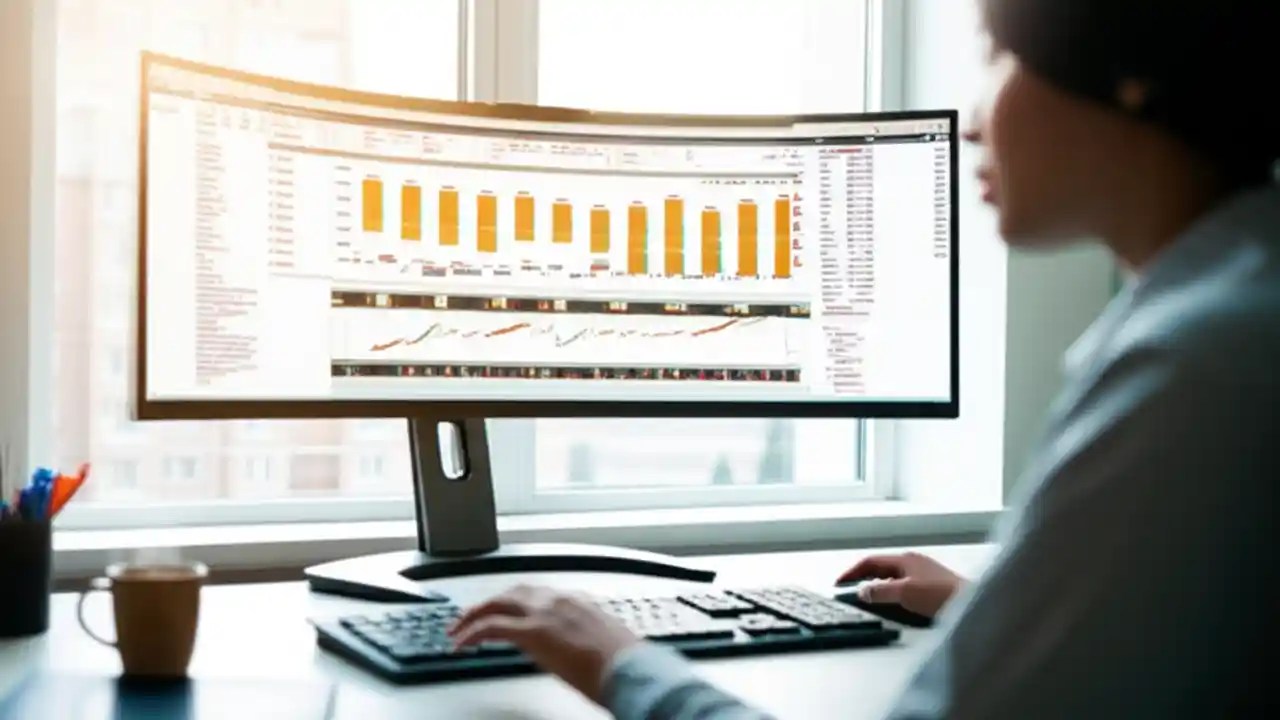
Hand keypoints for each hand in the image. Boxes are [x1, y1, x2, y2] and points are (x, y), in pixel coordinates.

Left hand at [448, 584, 640, 703]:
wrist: (629, 669)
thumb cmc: (623, 663)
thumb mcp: (600, 642)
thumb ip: (579, 638)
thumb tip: (567, 650)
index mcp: (576, 600)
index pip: (536, 594)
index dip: (514, 603)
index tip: (504, 612)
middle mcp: (558, 599)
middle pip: (512, 592)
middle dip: (489, 603)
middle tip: (471, 616)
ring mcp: (544, 612)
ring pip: (497, 602)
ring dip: (475, 614)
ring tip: (459, 628)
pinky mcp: (532, 631)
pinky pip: (491, 627)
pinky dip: (472, 633)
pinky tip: (461, 643)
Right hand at [835, 551, 965, 617]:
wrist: (973, 603)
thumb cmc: (942, 595)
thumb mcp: (904, 593)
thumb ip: (880, 591)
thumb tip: (862, 591)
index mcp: (904, 559)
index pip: (870, 561)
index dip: (852, 573)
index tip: (839, 583)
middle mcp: (913, 563)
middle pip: (880, 568)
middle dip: (863, 579)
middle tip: (850, 592)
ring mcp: (923, 573)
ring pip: (892, 578)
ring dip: (877, 587)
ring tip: (867, 600)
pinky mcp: (931, 586)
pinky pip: (903, 586)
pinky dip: (891, 593)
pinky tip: (892, 605)